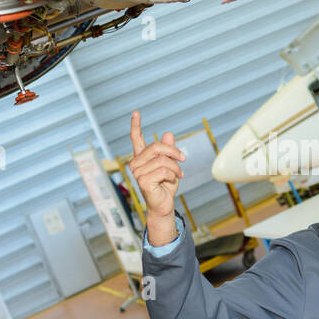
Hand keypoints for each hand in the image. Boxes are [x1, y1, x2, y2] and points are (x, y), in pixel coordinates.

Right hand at [129, 111, 184, 243]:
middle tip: (183, 159)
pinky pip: (164, 170)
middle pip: (156, 146)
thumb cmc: (166, 186)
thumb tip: (168, 133)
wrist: (164, 205)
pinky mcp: (143, 181)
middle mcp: (136, 163)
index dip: (136, 125)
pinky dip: (173, 175)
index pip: (136, 139)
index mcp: (142, 158)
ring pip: (163, 160)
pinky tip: (171, 182)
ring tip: (178, 175)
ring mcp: (137, 172)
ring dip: (175, 168)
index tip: (136, 113)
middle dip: (173, 152)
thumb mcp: (171, 165)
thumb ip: (169, 150)